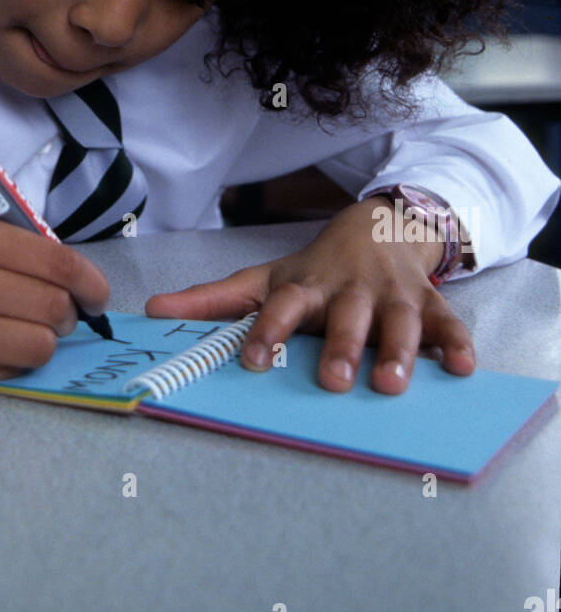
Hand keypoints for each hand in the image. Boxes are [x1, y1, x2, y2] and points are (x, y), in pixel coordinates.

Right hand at [0, 214, 109, 396]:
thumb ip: (10, 251)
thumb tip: (75, 280)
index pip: (57, 264)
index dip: (90, 283)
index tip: (96, 294)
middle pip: (53, 309)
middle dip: (66, 316)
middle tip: (53, 316)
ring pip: (36, 349)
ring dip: (39, 345)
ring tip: (21, 334)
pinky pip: (0, 377)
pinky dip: (6, 366)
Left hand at [145, 199, 475, 393]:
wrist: (379, 227)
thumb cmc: (315, 269)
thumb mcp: (265, 278)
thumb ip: (213, 300)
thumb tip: (150, 310)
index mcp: (306, 288)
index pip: (282, 307)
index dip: (269, 332)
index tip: (254, 359)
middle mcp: (349, 291)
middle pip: (344, 318)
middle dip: (340, 346)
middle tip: (332, 380)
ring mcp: (391, 296)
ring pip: (397, 322)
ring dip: (396, 351)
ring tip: (391, 384)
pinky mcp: (428, 302)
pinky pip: (446, 322)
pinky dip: (456, 343)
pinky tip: (461, 367)